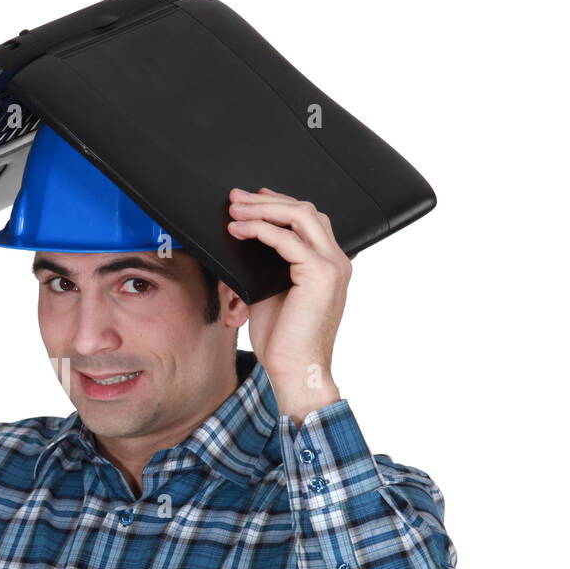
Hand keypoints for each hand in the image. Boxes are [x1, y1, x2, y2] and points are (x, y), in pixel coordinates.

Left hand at [227, 186, 349, 422]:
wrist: (295, 370)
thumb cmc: (283, 340)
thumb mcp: (269, 294)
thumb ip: (265, 267)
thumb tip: (242, 243)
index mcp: (328, 265)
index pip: (308, 220)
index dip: (278, 204)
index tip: (250, 200)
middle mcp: (335, 261)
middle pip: (305, 211)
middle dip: (266, 200)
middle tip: (236, 198)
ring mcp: (331, 266)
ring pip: (300, 216)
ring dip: (262, 209)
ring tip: (234, 209)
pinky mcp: (319, 275)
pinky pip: (287, 240)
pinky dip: (260, 230)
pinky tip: (239, 230)